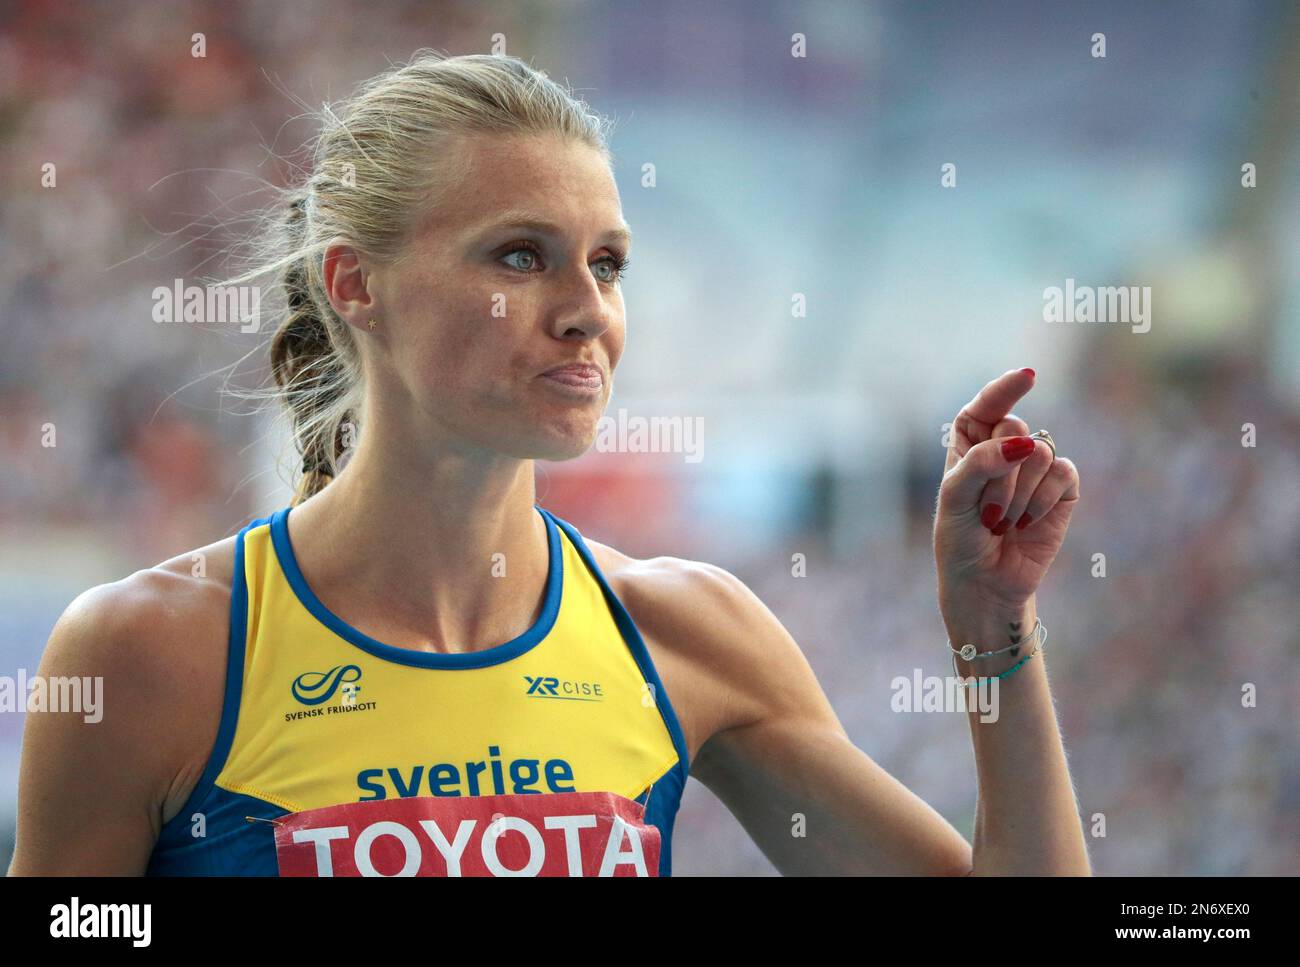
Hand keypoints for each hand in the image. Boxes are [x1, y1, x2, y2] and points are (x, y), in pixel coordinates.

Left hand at [933, 368, 1079, 610]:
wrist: (984, 583)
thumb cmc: (960, 539)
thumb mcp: (953, 498)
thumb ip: (980, 463)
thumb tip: (1025, 443)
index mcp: (971, 444)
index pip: (987, 406)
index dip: (1005, 390)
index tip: (1028, 377)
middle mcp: (1005, 449)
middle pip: (1014, 428)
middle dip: (998, 472)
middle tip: (986, 509)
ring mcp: (1036, 468)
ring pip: (1039, 452)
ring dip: (1017, 493)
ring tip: (1002, 521)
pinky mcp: (1063, 490)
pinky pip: (1063, 473)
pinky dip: (1042, 501)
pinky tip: (1026, 524)